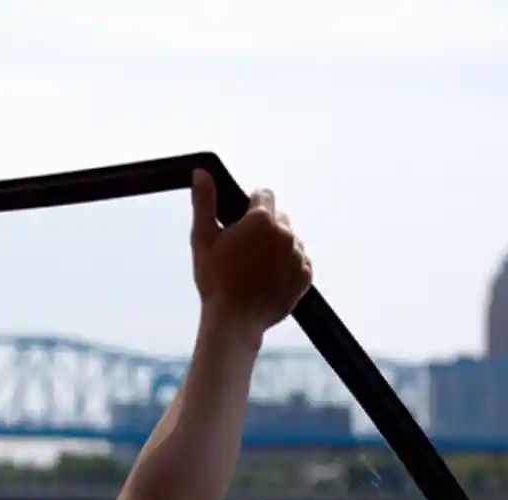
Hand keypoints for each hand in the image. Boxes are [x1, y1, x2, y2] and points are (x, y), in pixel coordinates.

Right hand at [189, 169, 311, 337]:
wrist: (234, 320)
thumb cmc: (215, 280)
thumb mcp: (203, 238)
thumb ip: (204, 201)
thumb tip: (202, 172)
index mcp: (262, 219)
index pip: (263, 195)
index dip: (249, 207)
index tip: (239, 225)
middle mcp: (286, 233)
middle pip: (278, 217)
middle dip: (264, 227)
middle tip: (244, 251)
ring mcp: (298, 255)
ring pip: (290, 239)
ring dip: (276, 247)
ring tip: (255, 268)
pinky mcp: (305, 276)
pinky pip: (299, 261)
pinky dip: (287, 266)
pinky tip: (268, 278)